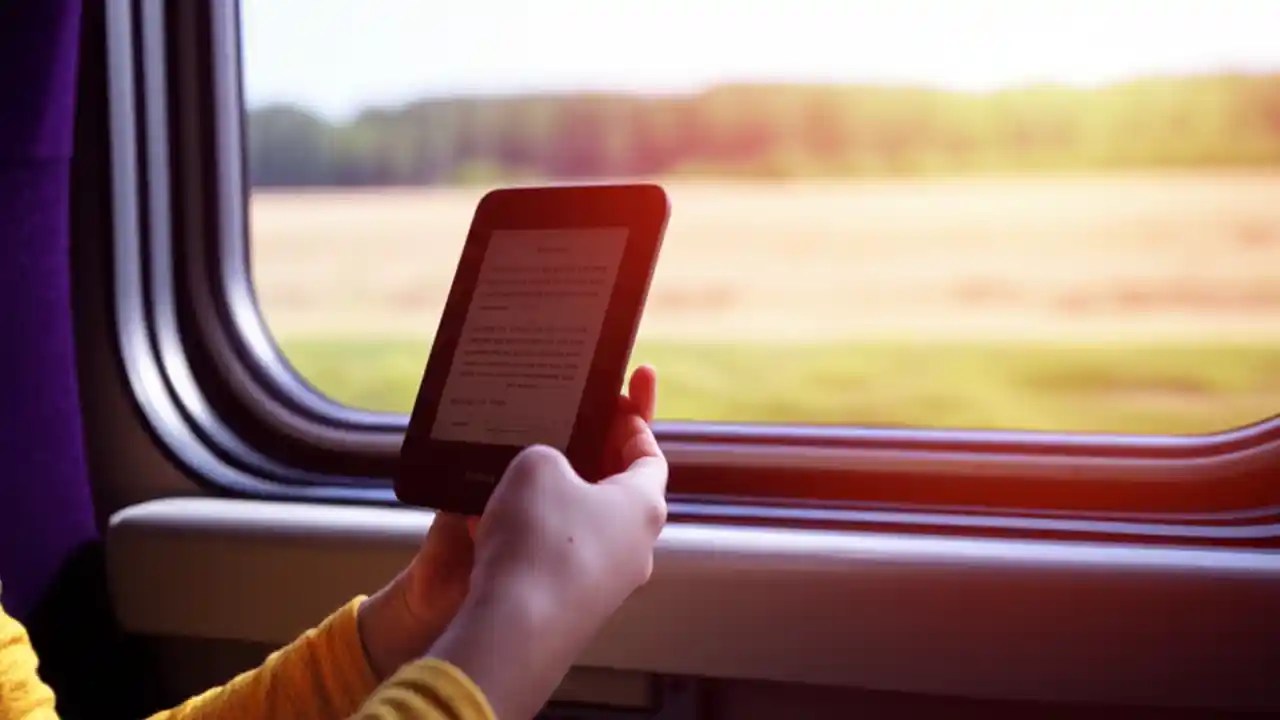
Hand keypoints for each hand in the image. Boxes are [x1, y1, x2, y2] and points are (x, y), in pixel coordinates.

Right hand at [358, 366, 662, 682]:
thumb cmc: (537, 540)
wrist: (515, 631)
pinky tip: (498, 525)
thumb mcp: (536, 465)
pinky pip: (559, 561)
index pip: (650, 456)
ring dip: (559, 501)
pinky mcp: (575, 611)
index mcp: (644, 506)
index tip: (616, 404)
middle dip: (594, 461)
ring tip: (521, 478)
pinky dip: (536, 538)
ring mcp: (608, 585)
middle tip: (570, 434)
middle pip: (622, 493)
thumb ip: (547, 454)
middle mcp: (637, 548)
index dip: (633, 425)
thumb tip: (547, 472)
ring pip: (588, 528)